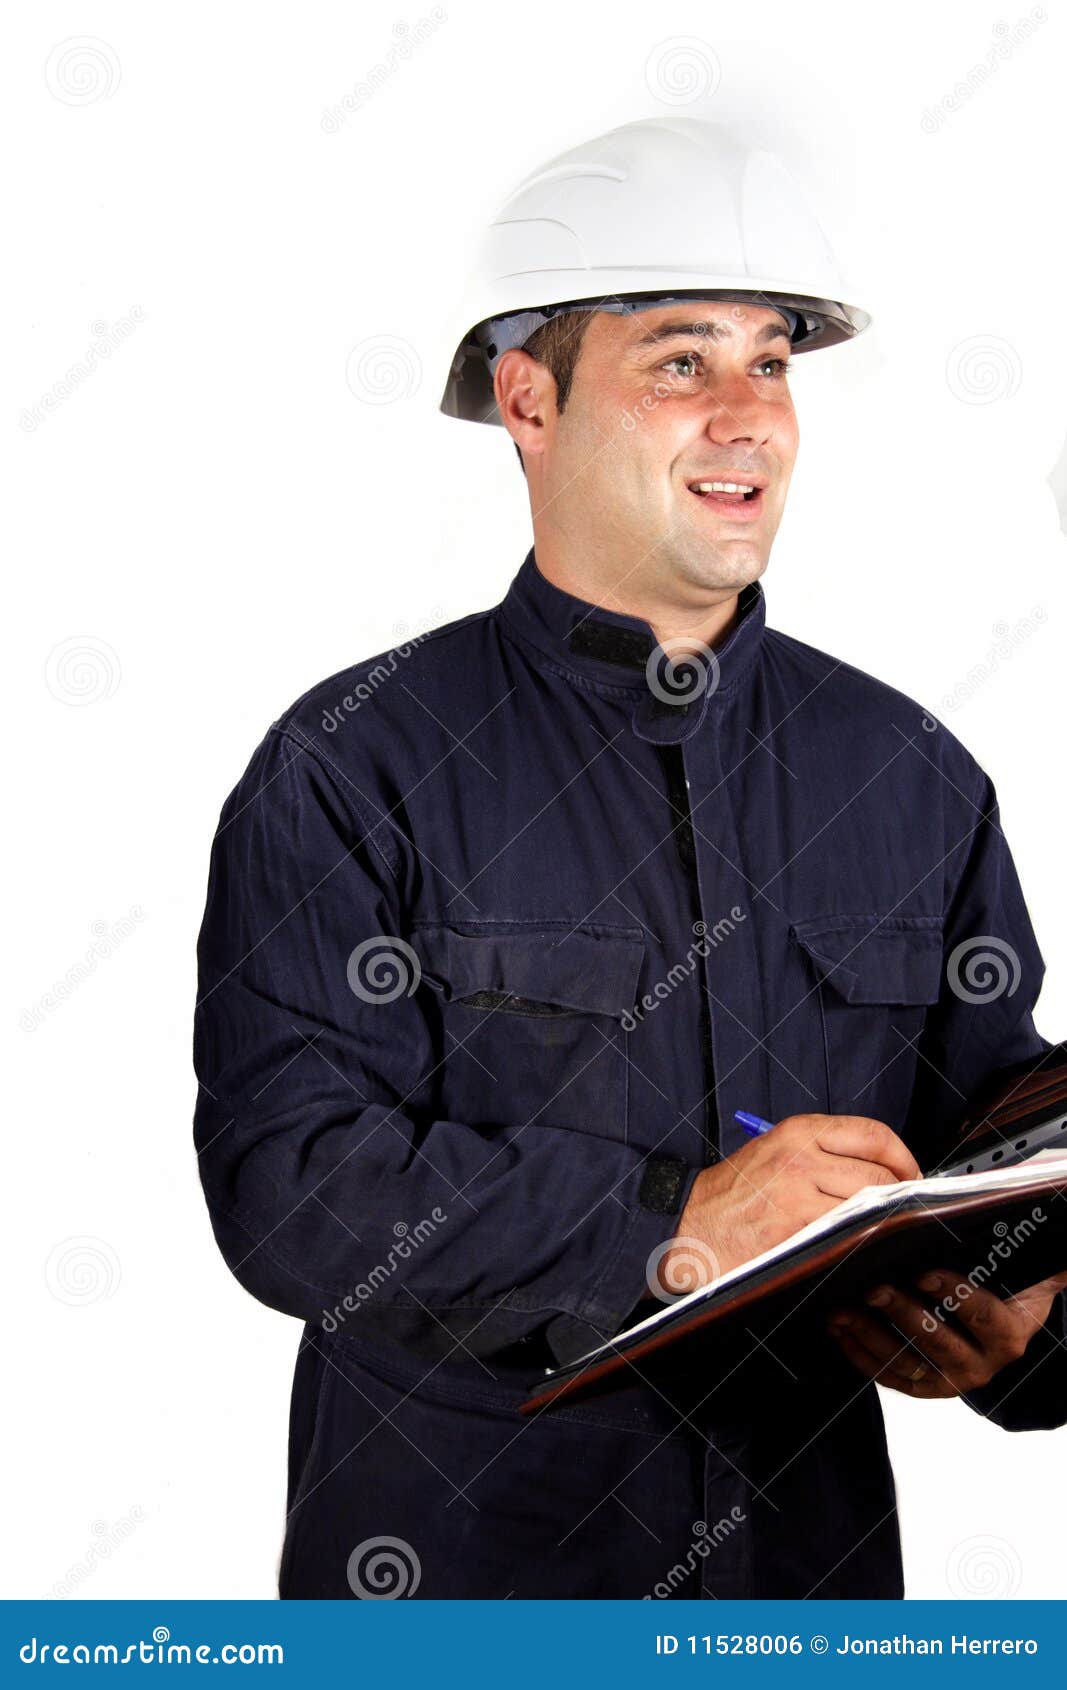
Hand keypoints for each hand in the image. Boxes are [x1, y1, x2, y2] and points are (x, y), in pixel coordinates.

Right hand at [657, 1113, 918, 1296]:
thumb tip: (880, 1169)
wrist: (686, 1225)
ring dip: (880, 1223)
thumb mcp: (774, 1153)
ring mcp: (798, 1194)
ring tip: (877, 1232)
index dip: (903, 1158)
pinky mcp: (794, 1229)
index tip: (910, 1176)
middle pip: (880, 1175)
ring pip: (868, 1208)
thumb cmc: (731, 1195)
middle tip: (901, 1213)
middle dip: (899, 1198)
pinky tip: (853, 1247)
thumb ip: (823, 1153)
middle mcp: (801, 1156)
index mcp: (798, 1131)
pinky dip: (857, 1242)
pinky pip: (845, 1234)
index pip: (873, 1134)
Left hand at [825, 1268, 1066, 1396]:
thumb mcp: (995, 1262)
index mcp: (1008, 1332)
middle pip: (939, 1341)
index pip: (983, 1314)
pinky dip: (862, 1355)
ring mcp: (954, 1380)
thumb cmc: (990, 1276)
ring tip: (841, 1312)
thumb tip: (923, 1223)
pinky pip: (891, 1378)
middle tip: (873, 1290)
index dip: (953, 1294)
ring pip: (908, 1362)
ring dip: (870, 1335)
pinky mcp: (926, 1387)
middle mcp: (983, 1364)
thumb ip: (969, 1250)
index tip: (922, 1274)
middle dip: (902, 1313)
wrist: (999, 1311)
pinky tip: (840, 1332)